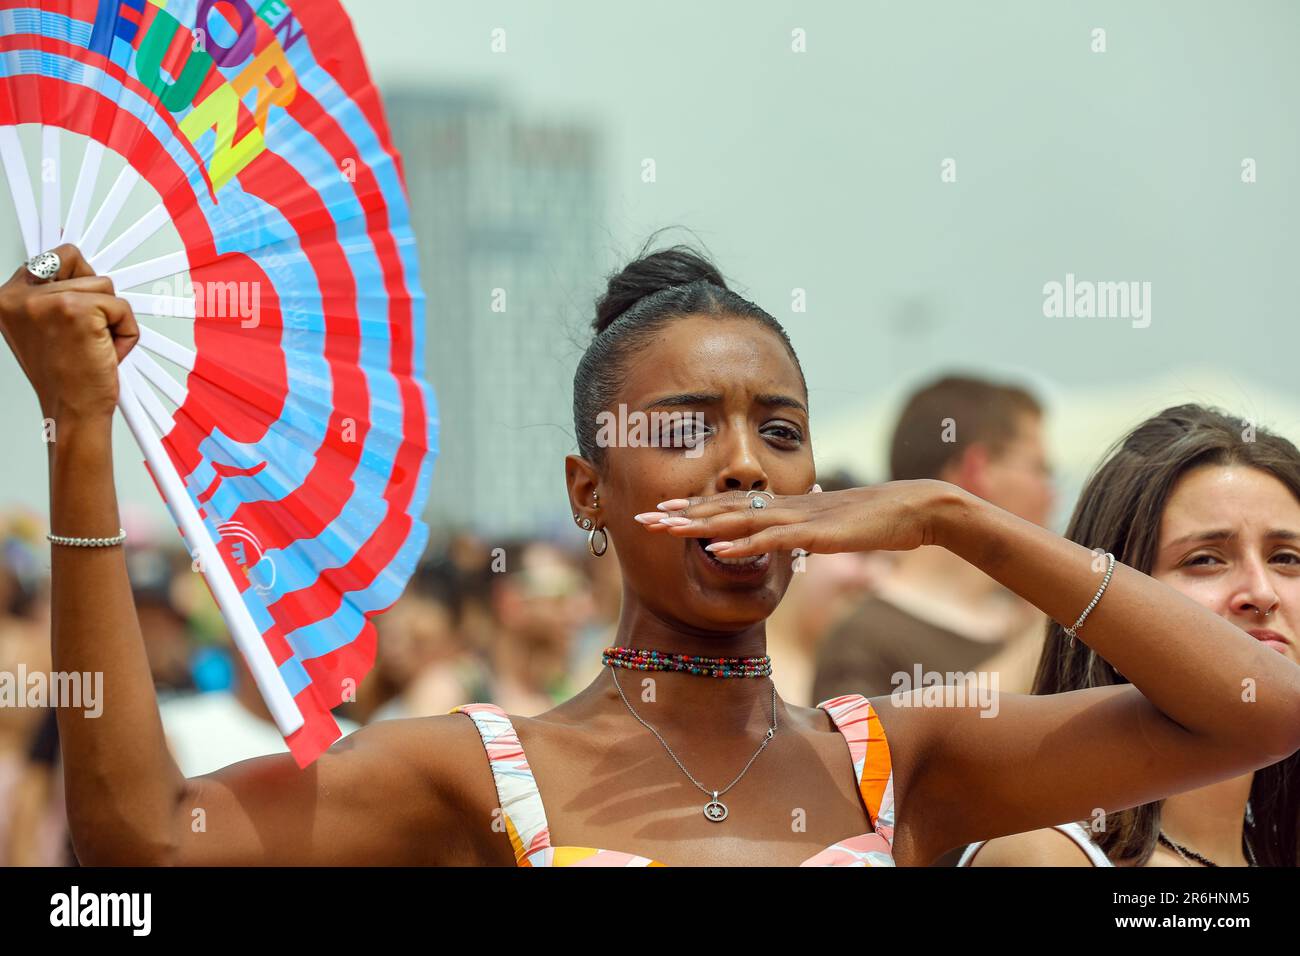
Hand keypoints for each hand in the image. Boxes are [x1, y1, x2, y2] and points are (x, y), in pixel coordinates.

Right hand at [0, 244, 138, 422]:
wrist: (72, 411)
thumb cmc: (64, 377)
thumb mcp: (42, 329)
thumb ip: (50, 297)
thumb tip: (78, 270)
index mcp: (7, 299)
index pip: (52, 257)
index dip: (76, 277)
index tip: (81, 300)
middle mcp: (18, 296)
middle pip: (81, 265)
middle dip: (95, 300)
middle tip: (85, 336)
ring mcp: (46, 300)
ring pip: (104, 285)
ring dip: (110, 318)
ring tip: (93, 345)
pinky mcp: (76, 309)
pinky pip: (122, 307)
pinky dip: (125, 332)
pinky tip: (105, 353)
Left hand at [633, 479, 965, 556]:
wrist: (914, 509)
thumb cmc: (873, 521)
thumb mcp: (827, 530)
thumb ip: (800, 534)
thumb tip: (779, 541)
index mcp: (783, 508)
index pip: (728, 507)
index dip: (692, 509)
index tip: (659, 512)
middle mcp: (782, 508)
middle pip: (721, 510)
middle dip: (679, 515)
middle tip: (640, 518)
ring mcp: (797, 519)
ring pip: (736, 521)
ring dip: (697, 526)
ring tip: (663, 530)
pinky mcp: (815, 533)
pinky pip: (771, 540)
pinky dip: (742, 544)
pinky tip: (717, 550)